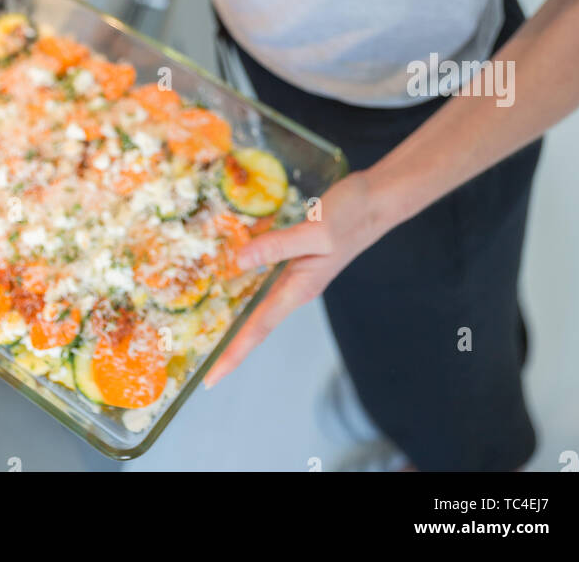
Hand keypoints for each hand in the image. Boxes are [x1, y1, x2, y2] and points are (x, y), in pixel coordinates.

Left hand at [204, 170, 381, 387]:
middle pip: (257, 322)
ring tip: (208, 329)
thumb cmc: (351, 216)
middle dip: (230, 343)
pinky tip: (232, 276)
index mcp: (300, 287)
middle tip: (201, 364)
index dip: (234, 353)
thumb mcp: (314, 231)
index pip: (260, 328)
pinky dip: (246, 282)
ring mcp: (298, 272)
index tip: (211, 378)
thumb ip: (277, 247)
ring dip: (236, 316)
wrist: (378, 200)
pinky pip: (266, 275)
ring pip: (260, 300)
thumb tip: (238, 261)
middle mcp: (296, 285)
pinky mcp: (298, 255)